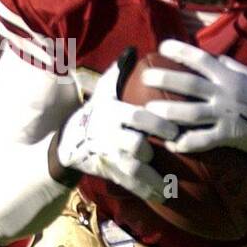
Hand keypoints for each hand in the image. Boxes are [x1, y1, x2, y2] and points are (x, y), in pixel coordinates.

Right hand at [54, 57, 177, 202]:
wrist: (70, 142)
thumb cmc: (95, 111)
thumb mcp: (104, 90)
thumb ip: (118, 72)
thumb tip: (132, 50)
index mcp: (112, 113)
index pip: (136, 117)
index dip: (156, 124)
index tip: (175, 130)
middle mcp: (109, 136)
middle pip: (134, 146)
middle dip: (155, 151)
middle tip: (175, 151)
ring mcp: (109, 156)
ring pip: (132, 169)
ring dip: (153, 179)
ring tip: (172, 186)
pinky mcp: (110, 172)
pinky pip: (129, 184)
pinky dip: (145, 191)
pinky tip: (162, 196)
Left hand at [141, 38, 246, 161]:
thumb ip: (229, 67)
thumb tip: (210, 57)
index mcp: (230, 76)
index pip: (202, 59)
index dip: (181, 51)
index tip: (161, 46)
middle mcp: (227, 93)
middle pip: (190, 84)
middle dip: (165, 78)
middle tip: (145, 77)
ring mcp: (228, 114)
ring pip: (193, 112)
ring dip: (170, 112)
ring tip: (150, 111)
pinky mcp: (230, 135)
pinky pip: (205, 139)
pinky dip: (187, 142)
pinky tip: (171, 143)